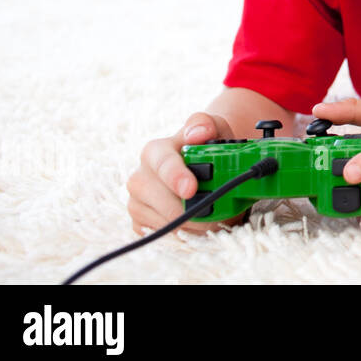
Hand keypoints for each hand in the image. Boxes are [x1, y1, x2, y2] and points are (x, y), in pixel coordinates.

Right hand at [127, 113, 242, 235]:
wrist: (202, 162)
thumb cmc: (205, 144)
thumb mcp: (211, 127)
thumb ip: (204, 124)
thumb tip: (199, 132)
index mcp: (154, 152)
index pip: (163, 166)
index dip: (176, 178)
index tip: (190, 189)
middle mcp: (140, 178)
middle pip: (167, 203)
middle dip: (197, 210)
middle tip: (223, 209)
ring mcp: (137, 202)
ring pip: (168, 223)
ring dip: (196, 223)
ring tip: (214, 212)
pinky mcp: (140, 223)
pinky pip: (166, 236)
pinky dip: (187, 233)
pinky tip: (198, 221)